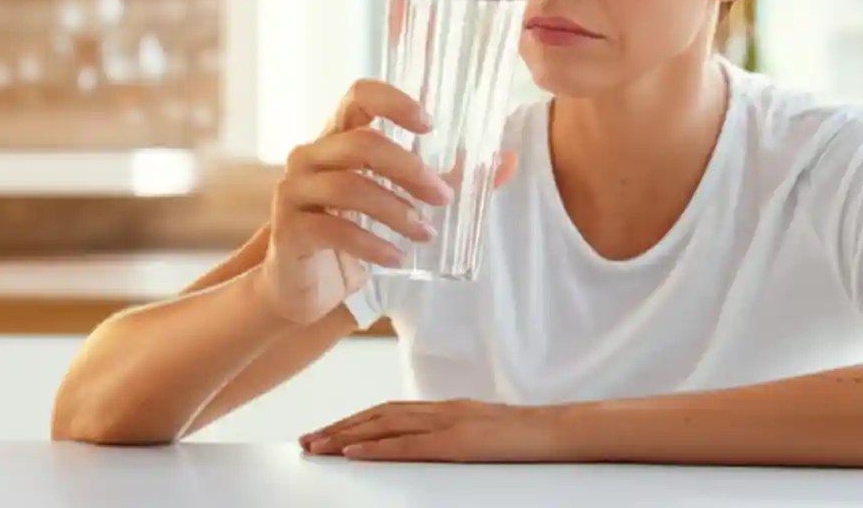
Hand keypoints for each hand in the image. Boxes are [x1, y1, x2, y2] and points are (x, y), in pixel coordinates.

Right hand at [255, 79, 454, 325]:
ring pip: (349, 186)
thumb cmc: (355, 232)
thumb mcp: (403, 201)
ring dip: (396, 210)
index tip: (429, 125)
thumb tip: (508, 161)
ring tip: (426, 233)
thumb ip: (451, 179)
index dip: (394, 101)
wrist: (304, 287)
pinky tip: (397, 258)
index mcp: (338, 136)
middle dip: (410, 169)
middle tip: (444, 197)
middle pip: (361, 142)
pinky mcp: (289, 228)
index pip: (359, 93)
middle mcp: (311, 154)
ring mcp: (294, 189)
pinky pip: (335, 229)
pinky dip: (372, 244)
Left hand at [298, 399, 567, 462]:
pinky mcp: (457, 442)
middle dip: (339, 427)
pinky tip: (353, 453)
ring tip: (318, 446)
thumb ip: (451, 434)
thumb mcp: (480, 432)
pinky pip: (409, 445)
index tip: (327, 432)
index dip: (355, 419)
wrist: (555, 431)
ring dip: (346, 435)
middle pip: (378, 415)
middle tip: (307, 440)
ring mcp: (448, 424)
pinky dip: (377, 448)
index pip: (389, 411)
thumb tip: (426, 446)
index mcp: (444, 408)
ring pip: (385, 426)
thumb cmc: (522, 437)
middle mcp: (440, 410)